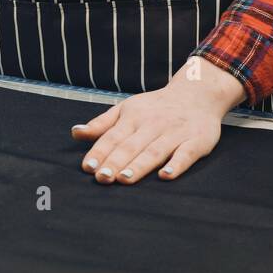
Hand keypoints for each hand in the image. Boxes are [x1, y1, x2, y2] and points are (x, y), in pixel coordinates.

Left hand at [71, 57, 246, 183]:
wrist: (197, 93)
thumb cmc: (156, 107)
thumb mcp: (126, 109)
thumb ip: (101, 124)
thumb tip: (75, 132)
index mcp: (133, 117)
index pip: (113, 137)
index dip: (99, 152)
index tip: (87, 167)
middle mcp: (153, 124)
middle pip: (131, 146)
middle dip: (115, 162)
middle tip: (102, 178)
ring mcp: (175, 133)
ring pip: (154, 151)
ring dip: (139, 165)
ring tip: (124, 179)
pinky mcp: (197, 141)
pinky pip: (186, 154)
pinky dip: (177, 164)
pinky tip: (166, 176)